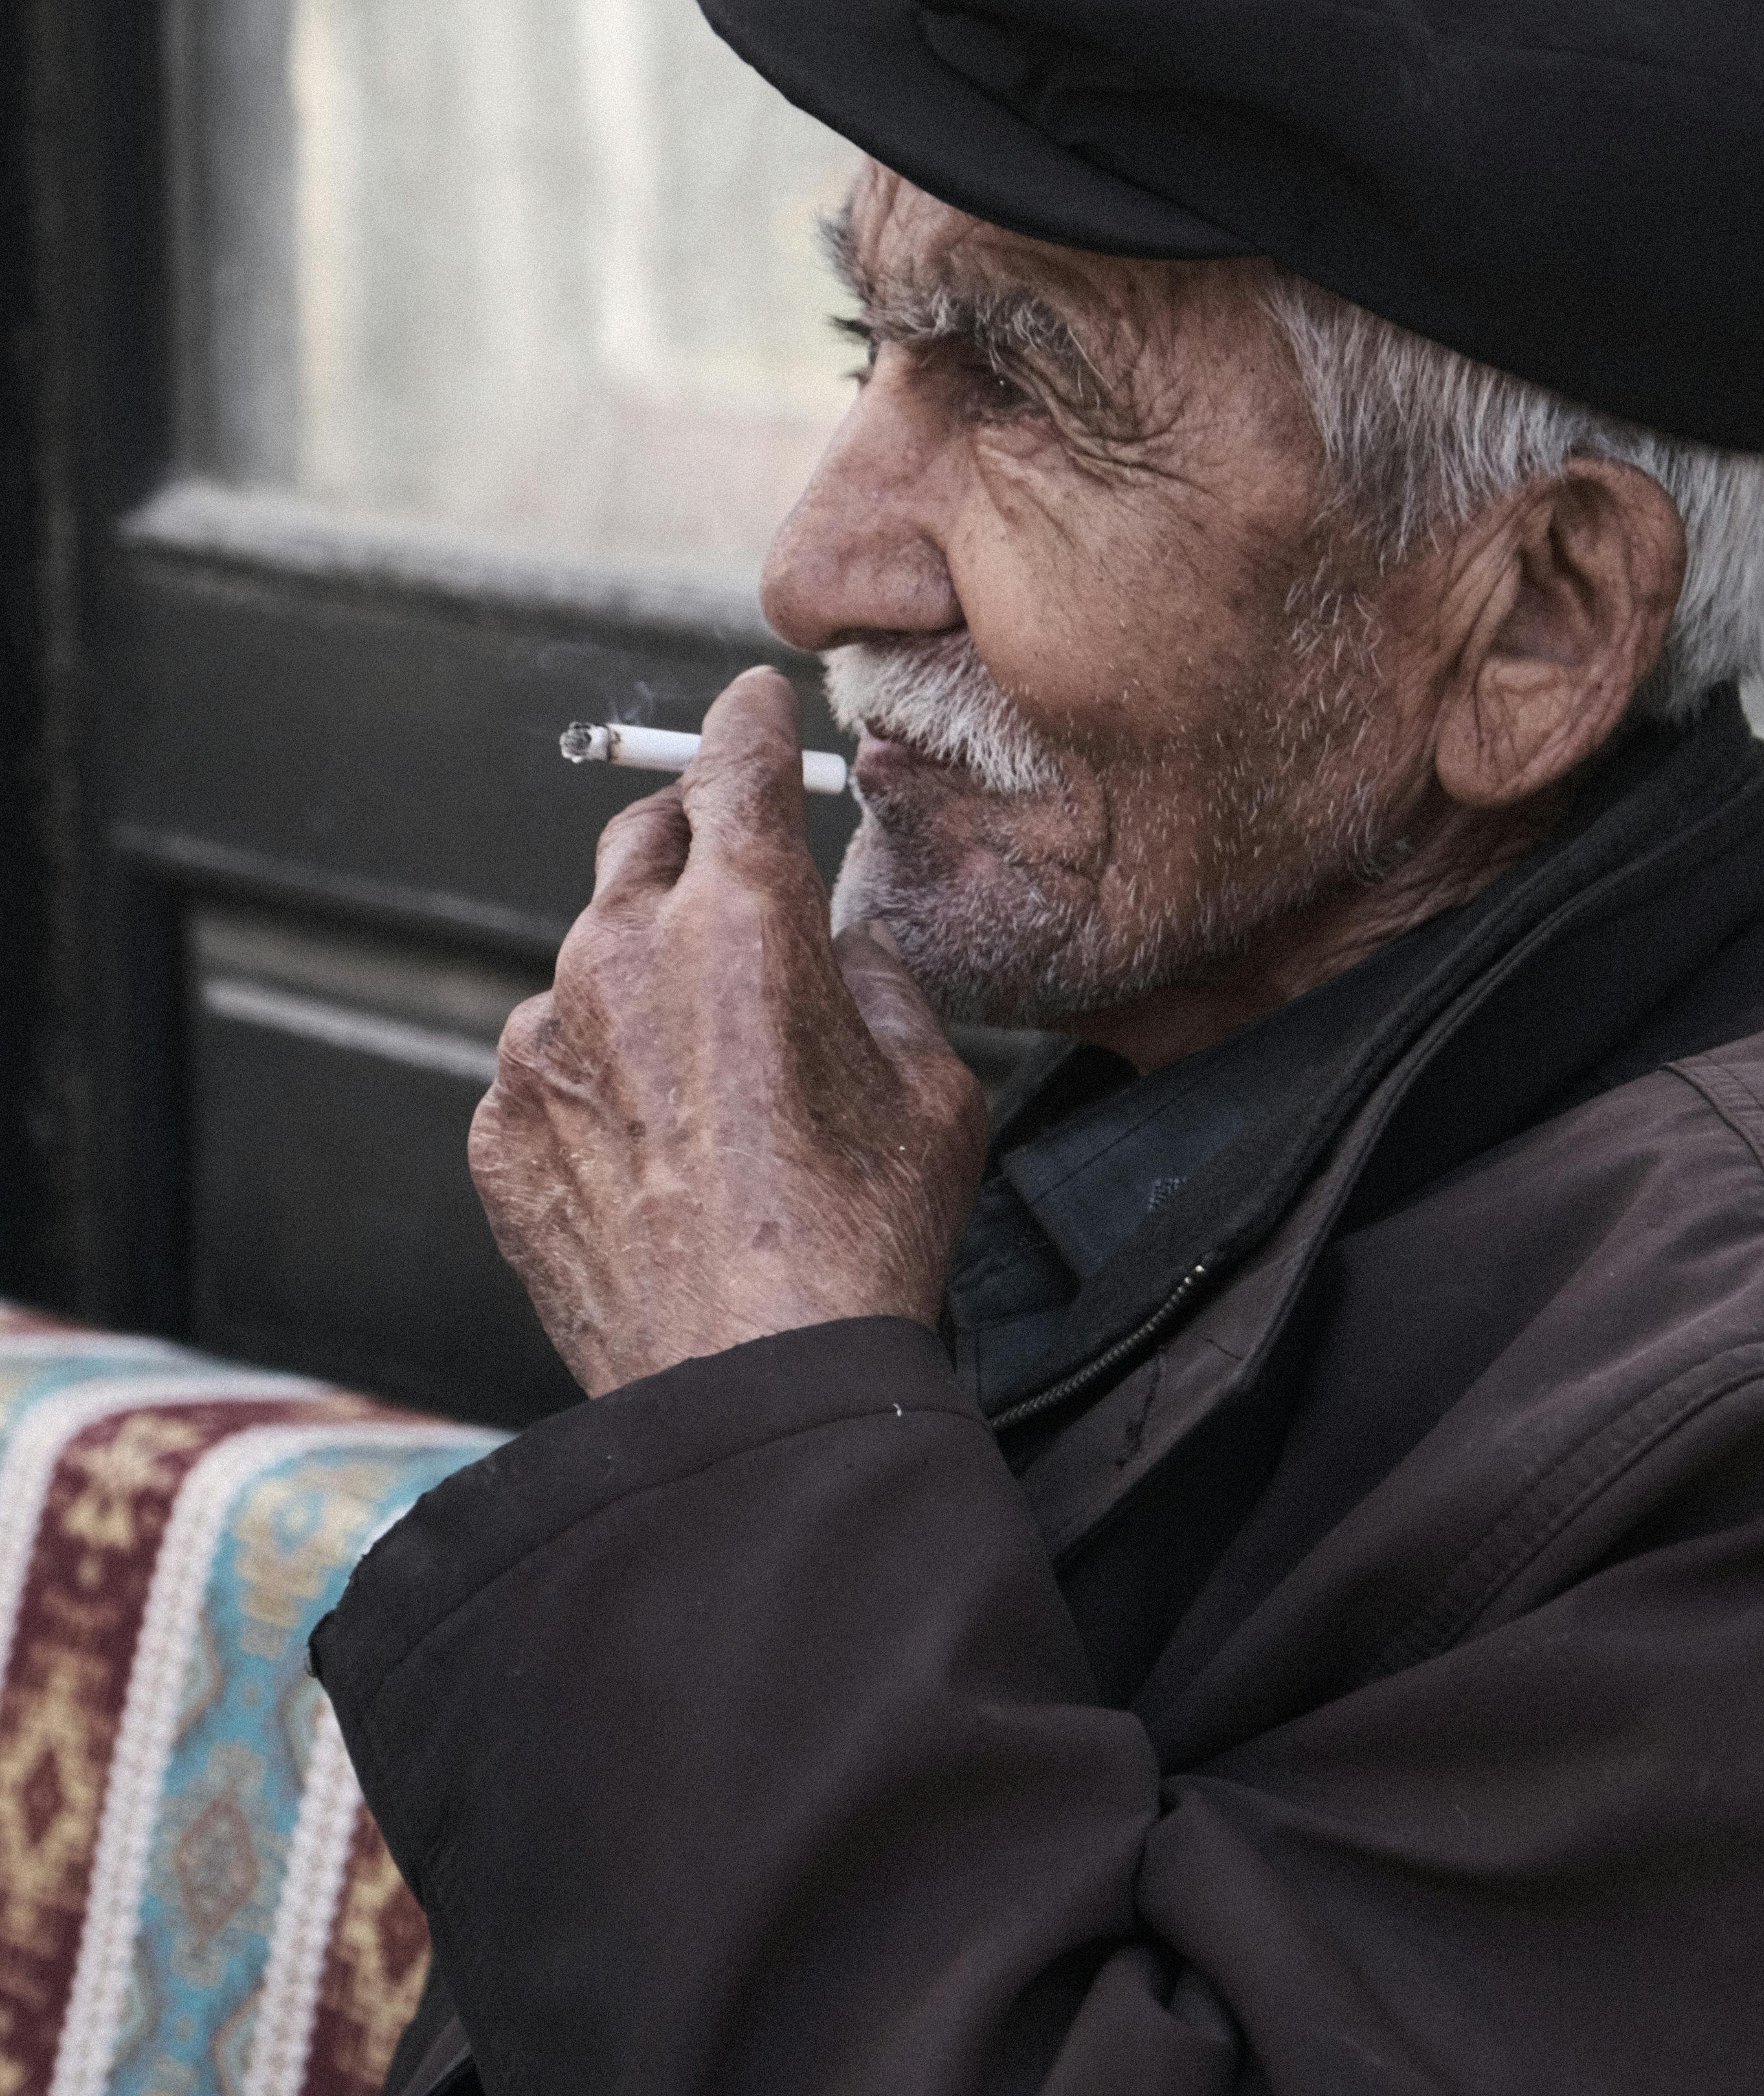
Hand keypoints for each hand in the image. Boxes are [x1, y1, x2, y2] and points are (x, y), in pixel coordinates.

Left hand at [473, 669, 990, 1394]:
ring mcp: (539, 1044)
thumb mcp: (932, 1092)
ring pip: (589, 967)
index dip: (746, 725)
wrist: (750, 1389)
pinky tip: (658, 1160)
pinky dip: (595, 1087)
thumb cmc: (855, 1246)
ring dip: (642, 991)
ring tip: (709, 1092)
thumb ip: (882, 986)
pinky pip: (547, 1069)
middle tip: (733, 880)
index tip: (746, 706)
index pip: (732, 768)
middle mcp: (616, 959)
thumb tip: (843, 953)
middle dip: (690, 843)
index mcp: (737, 922)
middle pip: (641, 843)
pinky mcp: (498, 1128)